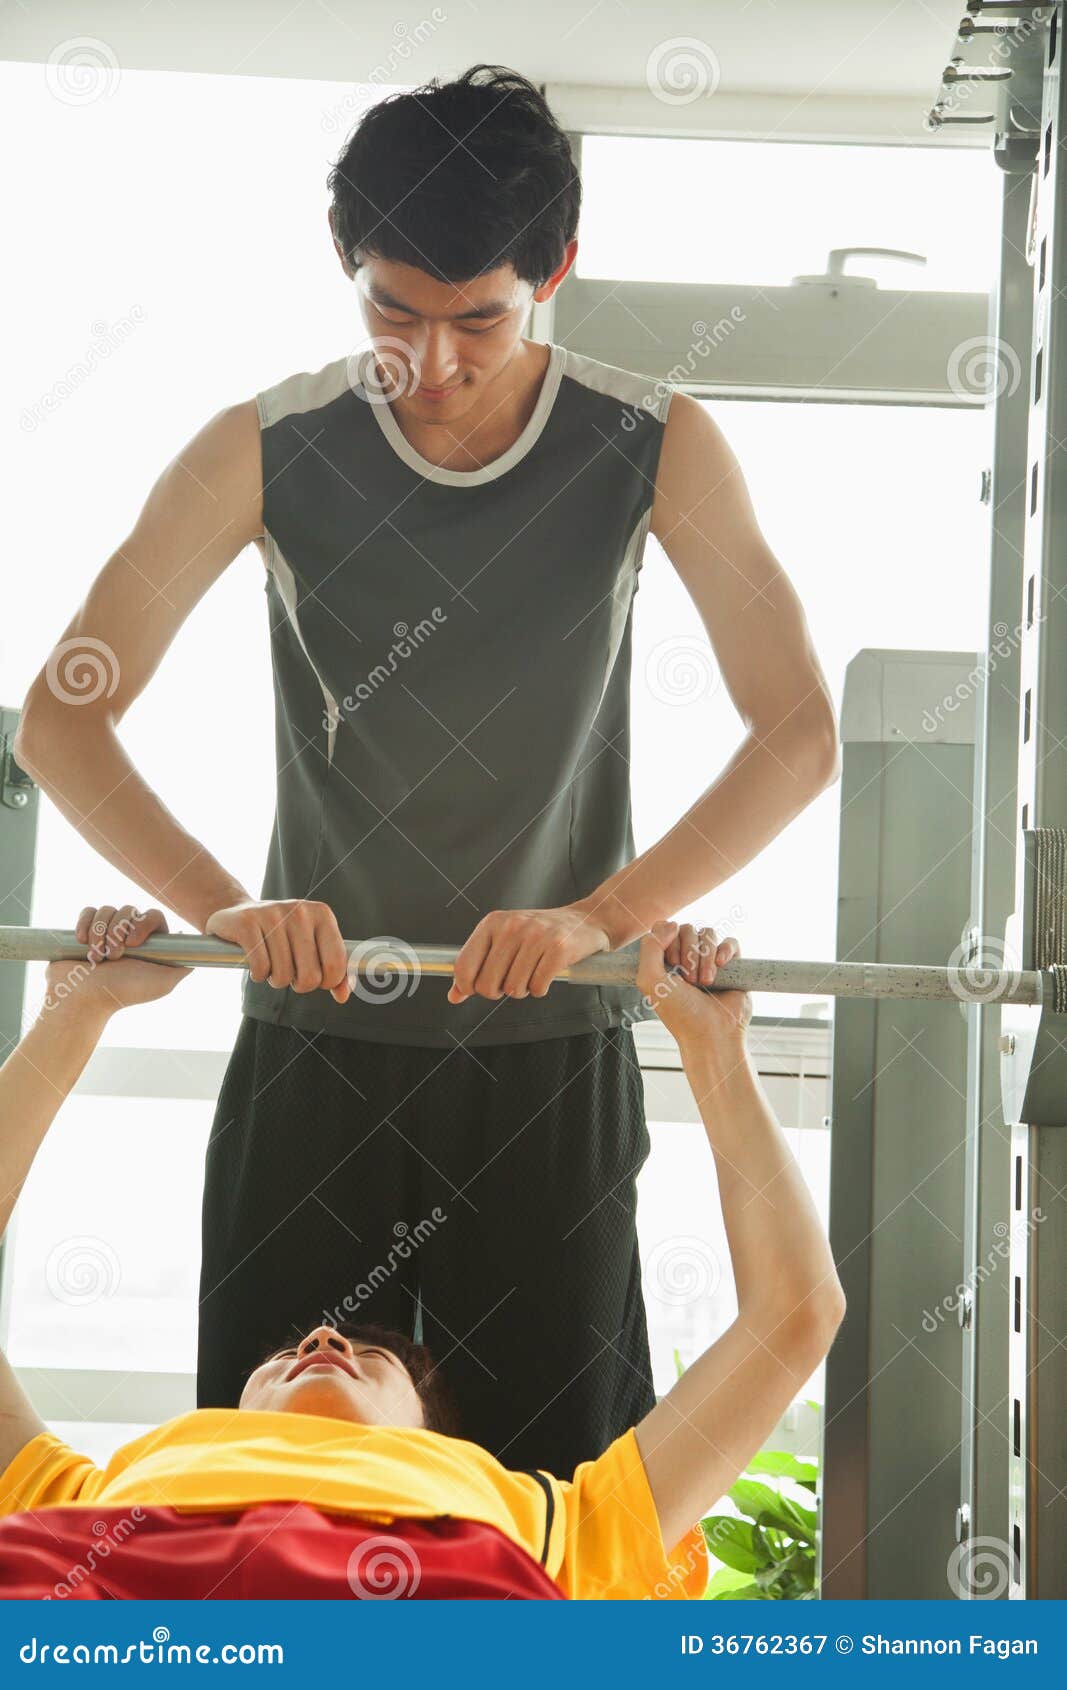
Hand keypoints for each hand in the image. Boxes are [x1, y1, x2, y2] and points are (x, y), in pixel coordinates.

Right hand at [45, 904, 191, 1012]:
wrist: (85, 1000)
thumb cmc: (124, 992)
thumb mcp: (164, 982)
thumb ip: (184, 966)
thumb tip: (199, 951)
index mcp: (149, 943)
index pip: (153, 915)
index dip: (143, 923)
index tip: (133, 943)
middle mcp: (129, 934)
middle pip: (129, 909)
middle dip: (118, 930)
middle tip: (114, 956)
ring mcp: (107, 931)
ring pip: (107, 909)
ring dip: (100, 932)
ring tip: (96, 957)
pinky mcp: (86, 930)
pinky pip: (88, 911)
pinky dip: (85, 924)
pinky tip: (82, 942)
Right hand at [205, 899, 350, 1003]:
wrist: (239, 913)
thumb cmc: (282, 935)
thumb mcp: (313, 945)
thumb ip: (333, 969)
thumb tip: (342, 995)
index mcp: (322, 914)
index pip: (336, 963)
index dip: (327, 982)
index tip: (318, 979)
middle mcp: (300, 911)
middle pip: (309, 976)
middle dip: (299, 984)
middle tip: (291, 972)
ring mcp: (272, 914)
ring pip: (282, 975)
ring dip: (275, 979)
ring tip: (272, 963)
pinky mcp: (247, 923)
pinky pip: (260, 968)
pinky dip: (258, 975)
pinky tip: (256, 963)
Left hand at [447, 901, 612, 1003]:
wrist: (586, 920)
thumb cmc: (540, 934)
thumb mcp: (504, 942)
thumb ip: (477, 966)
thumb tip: (454, 996)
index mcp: (493, 922)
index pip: (464, 966)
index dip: (468, 986)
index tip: (477, 989)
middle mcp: (513, 926)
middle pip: (488, 984)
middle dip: (500, 990)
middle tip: (513, 979)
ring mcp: (537, 936)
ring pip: (514, 989)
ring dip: (524, 988)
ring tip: (533, 971)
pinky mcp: (559, 948)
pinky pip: (538, 988)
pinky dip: (541, 989)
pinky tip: (546, 975)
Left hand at [635, 919, 750, 1050]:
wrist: (712, 1034)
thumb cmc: (680, 1013)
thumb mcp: (650, 980)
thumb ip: (649, 947)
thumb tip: (671, 923)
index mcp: (665, 961)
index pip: (664, 928)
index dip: (667, 939)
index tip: (670, 965)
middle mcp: (687, 958)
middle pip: (687, 929)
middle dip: (688, 952)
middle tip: (688, 980)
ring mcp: (710, 961)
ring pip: (708, 933)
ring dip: (705, 956)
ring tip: (706, 982)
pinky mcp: (732, 965)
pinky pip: (730, 941)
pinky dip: (725, 949)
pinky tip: (721, 965)